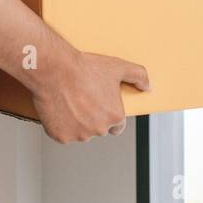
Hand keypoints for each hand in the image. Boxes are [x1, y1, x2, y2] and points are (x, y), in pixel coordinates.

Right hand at [30, 50, 150, 142]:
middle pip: (98, 128)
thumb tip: (148, 86)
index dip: (109, 113)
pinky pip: (62, 133)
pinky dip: (60, 124)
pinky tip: (59, 107)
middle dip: (92, 118)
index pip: (117, 125)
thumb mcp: (117, 66)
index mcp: (114, 117)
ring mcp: (78, 135)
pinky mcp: (60, 136)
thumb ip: (138, 76)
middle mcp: (98, 130)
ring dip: (76, 122)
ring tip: (69, 100)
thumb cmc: (83, 68)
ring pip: (80, 132)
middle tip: (83, 98)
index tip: (100, 104)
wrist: (53, 69)